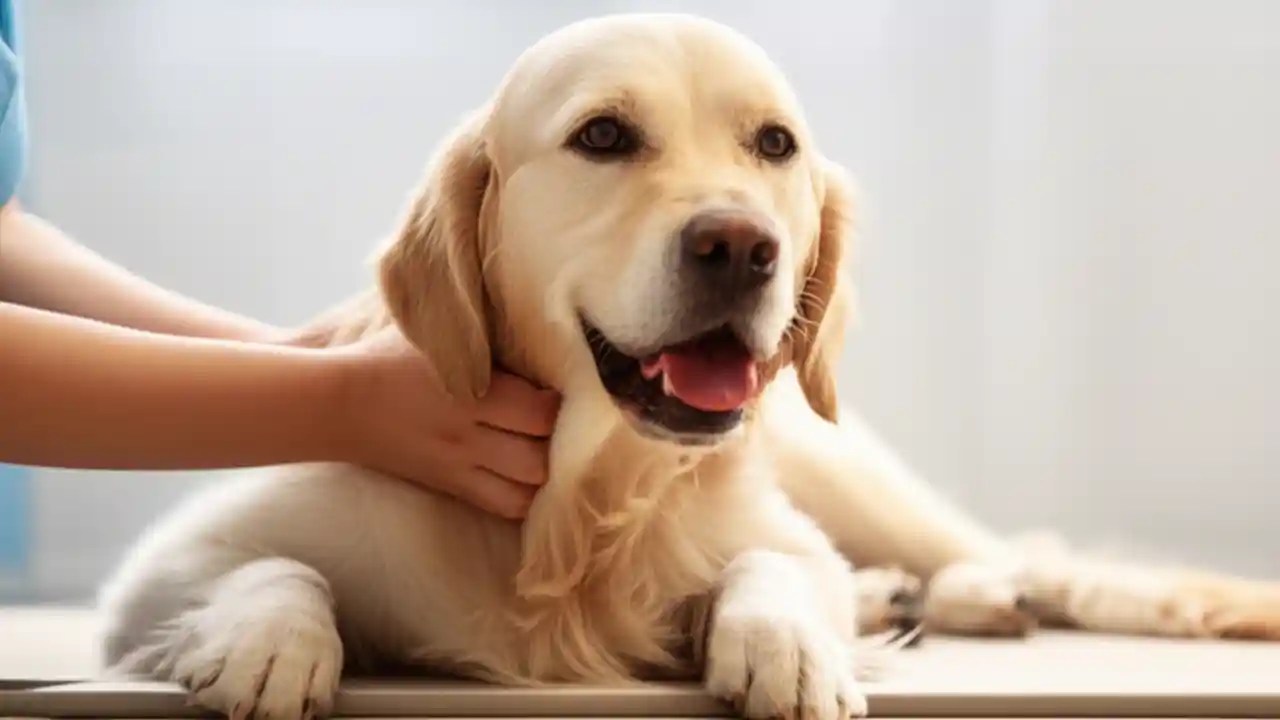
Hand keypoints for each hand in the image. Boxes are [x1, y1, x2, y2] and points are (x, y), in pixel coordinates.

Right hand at [331, 326, 559, 518]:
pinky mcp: (449, 486)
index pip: (539, 412)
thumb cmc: (387, 356)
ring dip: (545, 478)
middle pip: (536, 460)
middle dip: (559, 446)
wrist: (337, 403)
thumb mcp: (435, 332)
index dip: (561, 405)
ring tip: (552, 455)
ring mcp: (457, 467)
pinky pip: (500, 507)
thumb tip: (527, 309)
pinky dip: (524, 498)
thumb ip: (478, 327)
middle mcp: (467, 436)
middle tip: (565, 426)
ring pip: (523, 494)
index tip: (565, 389)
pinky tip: (534, 481)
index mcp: (468, 393)